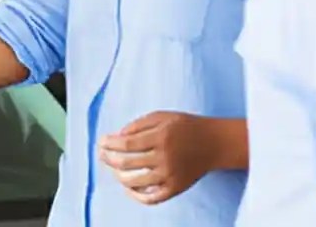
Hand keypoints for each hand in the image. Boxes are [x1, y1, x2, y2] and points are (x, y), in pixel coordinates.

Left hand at [97, 111, 218, 205]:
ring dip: (118, 176)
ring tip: (113, 168)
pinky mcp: (176, 188)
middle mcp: (165, 158)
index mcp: (160, 137)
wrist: (215, 143)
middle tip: (101, 154)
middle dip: (107, 158)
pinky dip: (136, 195)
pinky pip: (151, 198)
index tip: (101, 141)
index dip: (109, 144)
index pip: (126, 144)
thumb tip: (117, 137)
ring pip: (134, 182)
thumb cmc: (185, 126)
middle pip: (126, 163)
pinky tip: (128, 187)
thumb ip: (138, 124)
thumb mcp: (162, 116)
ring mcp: (170, 176)